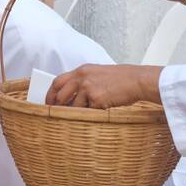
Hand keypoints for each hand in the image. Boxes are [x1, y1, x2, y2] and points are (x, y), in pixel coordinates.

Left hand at [46, 63, 162, 108]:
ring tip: (87, 112)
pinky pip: (88, 111)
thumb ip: (83, 82)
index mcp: (81, 70)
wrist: (137, 80)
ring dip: (78, 112)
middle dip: (58, 106)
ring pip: (74, 106)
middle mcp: (82, 77)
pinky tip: (100, 111)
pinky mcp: (96, 99)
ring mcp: (88, 88)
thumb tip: (70, 98)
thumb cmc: (120, 78)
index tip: (48, 102)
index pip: (58, 81)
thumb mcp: (98, 74)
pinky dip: (91, 114)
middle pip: (61, 95)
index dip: (50, 93)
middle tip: (57, 114)